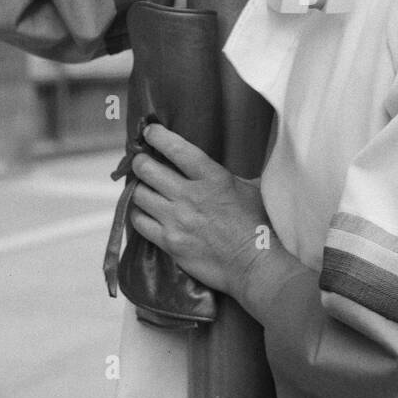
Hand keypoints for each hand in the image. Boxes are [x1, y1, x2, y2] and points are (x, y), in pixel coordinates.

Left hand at [128, 122, 272, 300]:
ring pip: (138, 194)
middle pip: (146, 169)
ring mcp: (176, 220)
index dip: (158, 136)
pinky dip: (139, 213)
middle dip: (141, 162)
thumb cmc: (258, 225)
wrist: (254, 265)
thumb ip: (227, 176)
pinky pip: (139, 222)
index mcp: (212, 177)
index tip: (150, 131)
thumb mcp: (249, 188)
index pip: (176, 149)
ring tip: (145, 188)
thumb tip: (215, 167)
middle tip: (142, 163)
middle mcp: (189, 196)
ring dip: (139, 188)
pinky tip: (144, 212)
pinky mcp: (169, 242)